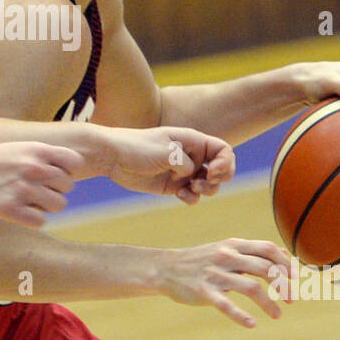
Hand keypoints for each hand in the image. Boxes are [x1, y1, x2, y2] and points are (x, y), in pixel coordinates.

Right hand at [0, 141, 83, 228]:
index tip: (55, 175)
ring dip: (47, 206)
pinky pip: (41, 221)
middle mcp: (34, 169)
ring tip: (30, 201)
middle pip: (68, 186)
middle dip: (56, 189)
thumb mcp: (23, 147)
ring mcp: (23, 190)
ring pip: (58, 205)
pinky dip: (34, 219)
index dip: (68, 171)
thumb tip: (71, 170)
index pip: (75, 163)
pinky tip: (22, 212)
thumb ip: (46, 156)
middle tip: (39, 191)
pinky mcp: (11, 209)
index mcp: (38, 151)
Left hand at [103, 126, 234, 204]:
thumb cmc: (137, 147)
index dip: (226, 162)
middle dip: (219, 179)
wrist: (113, 157)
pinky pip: (192, 195)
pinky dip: (191, 198)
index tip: (213, 172)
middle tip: (203, 182)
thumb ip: (184, 163)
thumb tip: (191, 176)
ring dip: (206, 190)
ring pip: (208, 185)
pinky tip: (180, 195)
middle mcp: (191, 156)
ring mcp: (183, 172)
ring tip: (191, 188)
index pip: (223, 150)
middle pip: (221, 169)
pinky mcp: (172, 186)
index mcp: (193, 141)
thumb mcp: (164, 151)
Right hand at [155, 239, 293, 326]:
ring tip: (278, 315)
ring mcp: (215, 274)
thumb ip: (252, 253)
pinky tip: (252, 324)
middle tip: (291, 299)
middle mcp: (227, 257)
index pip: (268, 249)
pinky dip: (241, 316)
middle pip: (265, 268)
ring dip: (269, 303)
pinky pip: (226, 305)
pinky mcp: (204, 292)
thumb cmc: (201, 260)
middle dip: (283, 285)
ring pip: (251, 288)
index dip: (286, 263)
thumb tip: (282, 255)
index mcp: (234, 245)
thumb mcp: (226, 249)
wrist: (166, 268)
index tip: (296, 278)